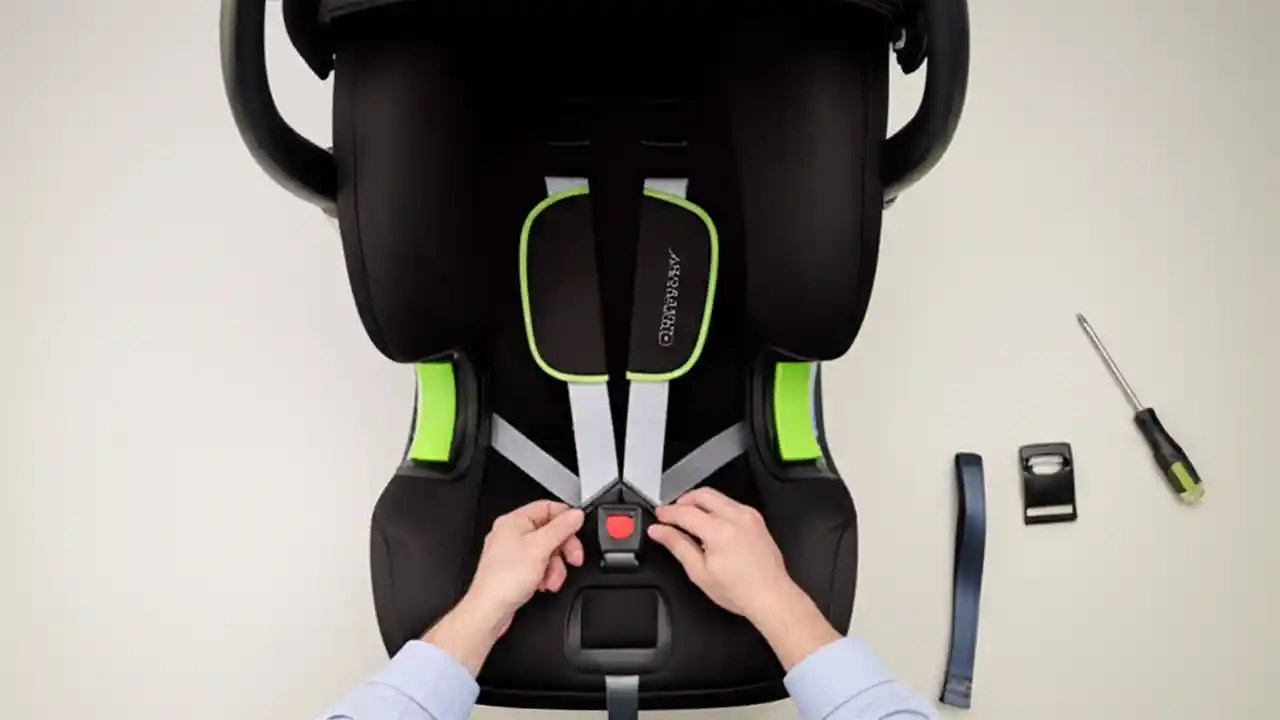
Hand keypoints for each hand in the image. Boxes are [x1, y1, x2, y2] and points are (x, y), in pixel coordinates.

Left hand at [424, 500, 584, 674]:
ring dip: (555, 567)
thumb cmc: (505, 579)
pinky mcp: (514, 569)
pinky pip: (538, 565)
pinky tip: (543, 584)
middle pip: (550, 531)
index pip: (547, 507)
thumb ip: (561, 528)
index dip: (566, 519)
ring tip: (552, 579)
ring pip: (546, 551)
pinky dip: (545, 575)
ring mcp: (512, 552)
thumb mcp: (540, 548)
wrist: (490, 609)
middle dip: (563, 548)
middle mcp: (510, 533)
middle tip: (572, 559)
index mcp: (514, 521)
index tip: (577, 530)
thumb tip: (575, 514)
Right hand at [647, 488, 839, 669]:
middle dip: (682, 501)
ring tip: (690, 522)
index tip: (659, 516)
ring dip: (699, 503)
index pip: (685, 512)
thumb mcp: (699, 572)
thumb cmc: (740, 591)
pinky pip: (731, 504)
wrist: (770, 596)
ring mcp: (749, 516)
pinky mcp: (756, 519)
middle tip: (672, 516)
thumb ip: (677, 545)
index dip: (667, 513)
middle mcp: (737, 517)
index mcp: (720, 531)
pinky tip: (711, 525)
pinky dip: (716, 508)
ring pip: (717, 496)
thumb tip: (659, 531)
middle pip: (702, 494)